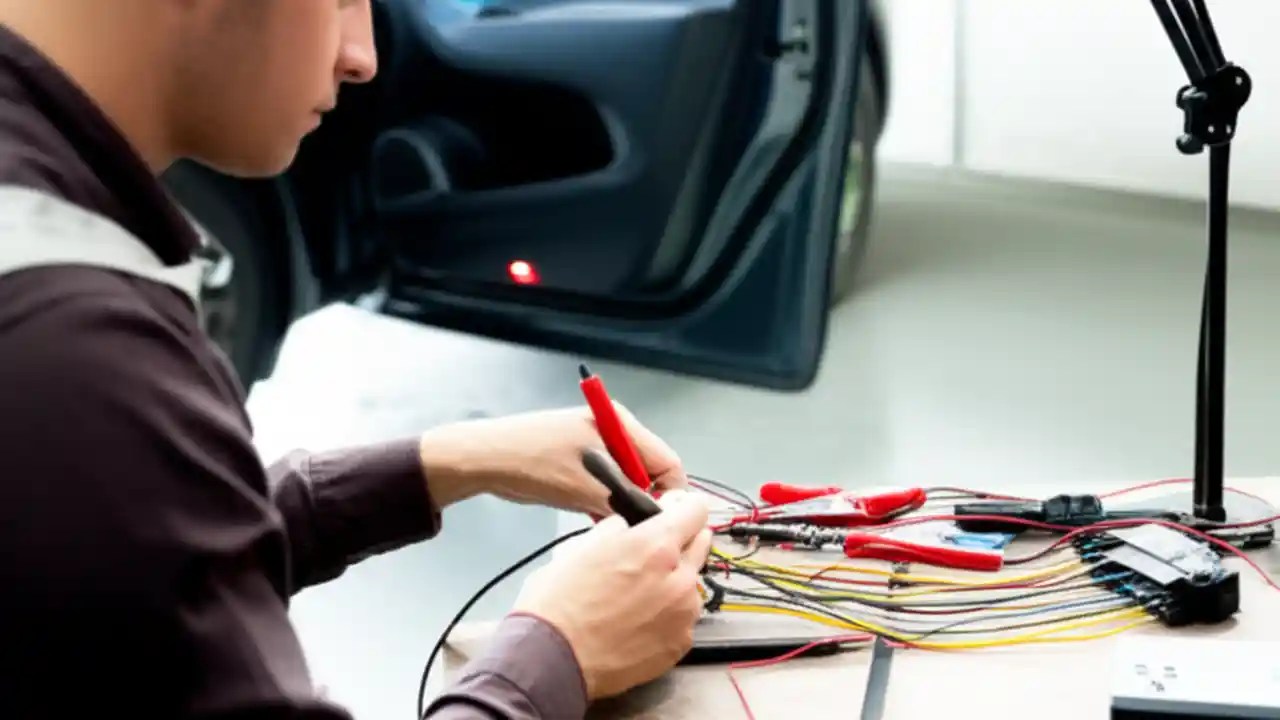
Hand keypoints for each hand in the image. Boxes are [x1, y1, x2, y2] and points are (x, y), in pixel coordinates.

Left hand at [417, 404, 686, 516]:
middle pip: (649, 470)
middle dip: (644, 500)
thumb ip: (628, 503)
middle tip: (633, 529)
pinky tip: (591, 517)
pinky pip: (605, 481)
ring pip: (626, 479)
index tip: (663, 526)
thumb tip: (658, 522)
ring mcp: (594, 441)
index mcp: (620, 423)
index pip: (667, 461)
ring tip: (608, 525)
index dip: (671, 496)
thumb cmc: (536, 465)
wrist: (485, 458)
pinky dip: (603, 500)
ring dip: (621, 503)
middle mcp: (613, 427)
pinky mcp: (579, 457)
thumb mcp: (588, 489)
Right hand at [511, 490, 711, 699]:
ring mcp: (684, 615)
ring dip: (675, 581)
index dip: (681, 507)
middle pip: (701, 543)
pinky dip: (669, 615)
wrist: (554, 659)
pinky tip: (639, 622)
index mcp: (656, 546)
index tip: (671, 513)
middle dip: (681, 541)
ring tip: (639, 596)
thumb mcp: (582, 546)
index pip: (696, 508)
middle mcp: (680, 578)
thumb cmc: (559, 600)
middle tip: (651, 553)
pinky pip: (684, 618)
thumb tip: (629, 527)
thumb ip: (617, 530)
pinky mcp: (681, 644)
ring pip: (692, 583)